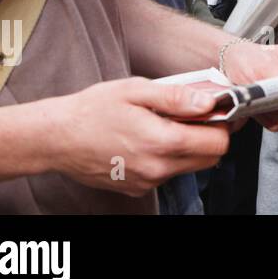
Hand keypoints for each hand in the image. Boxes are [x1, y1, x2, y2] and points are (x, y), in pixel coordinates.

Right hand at [50, 78, 230, 197]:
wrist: (55, 138)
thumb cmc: (91, 111)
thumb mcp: (136, 90)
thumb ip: (177, 97)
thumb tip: (208, 101)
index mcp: (161, 142)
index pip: (217, 143)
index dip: (222, 124)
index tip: (216, 110)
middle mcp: (157, 168)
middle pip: (209, 158)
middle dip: (210, 137)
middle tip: (193, 115)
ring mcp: (146, 181)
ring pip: (189, 167)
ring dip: (188, 147)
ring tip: (165, 124)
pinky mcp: (136, 187)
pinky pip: (166, 173)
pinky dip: (167, 158)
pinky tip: (148, 139)